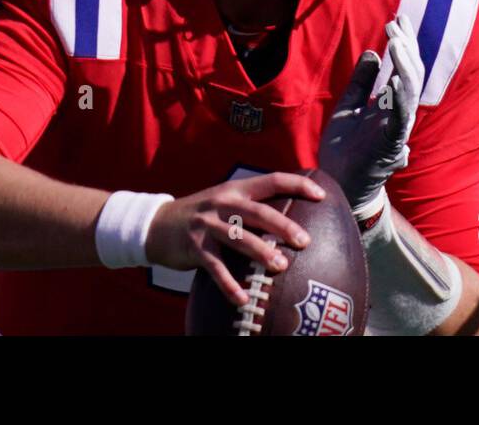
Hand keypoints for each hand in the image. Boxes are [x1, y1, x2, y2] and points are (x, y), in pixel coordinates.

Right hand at [144, 172, 324, 305]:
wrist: (156, 225)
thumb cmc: (201, 216)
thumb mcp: (223, 202)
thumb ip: (251, 206)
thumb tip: (290, 220)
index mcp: (235, 189)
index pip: (272, 180)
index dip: (298, 184)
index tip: (321, 195)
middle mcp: (222, 203)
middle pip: (258, 212)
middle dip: (283, 226)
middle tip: (305, 241)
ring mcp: (207, 224)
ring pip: (238, 237)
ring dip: (261, 252)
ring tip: (281, 267)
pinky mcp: (194, 247)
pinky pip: (215, 268)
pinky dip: (229, 284)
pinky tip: (243, 299)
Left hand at [318, 15, 423, 216]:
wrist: (338, 184)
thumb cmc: (344, 149)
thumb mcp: (348, 106)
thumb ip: (361, 82)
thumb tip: (373, 52)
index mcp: (389, 104)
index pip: (403, 69)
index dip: (402, 45)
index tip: (397, 21)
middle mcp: (398, 114)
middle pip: (411, 74)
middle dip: (406, 47)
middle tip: (397, 22)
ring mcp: (397, 128)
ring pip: (409, 91)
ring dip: (404, 64)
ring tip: (396, 41)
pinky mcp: (391, 144)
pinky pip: (401, 117)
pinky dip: (401, 97)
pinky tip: (397, 78)